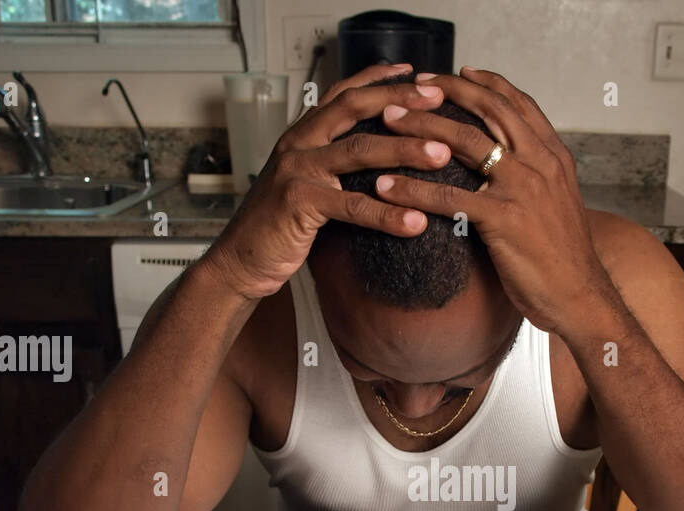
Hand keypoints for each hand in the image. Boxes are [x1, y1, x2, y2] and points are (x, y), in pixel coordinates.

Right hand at [201, 64, 452, 301]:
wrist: (241, 261)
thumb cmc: (281, 225)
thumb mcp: (309, 184)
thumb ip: (336, 165)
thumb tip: (384, 160)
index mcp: (303, 133)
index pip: (345, 93)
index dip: (381, 80)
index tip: (419, 76)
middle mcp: (299, 142)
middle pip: (355, 109)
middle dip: (401, 102)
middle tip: (440, 102)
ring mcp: (296, 169)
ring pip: (359, 152)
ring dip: (405, 151)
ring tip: (442, 156)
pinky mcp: (298, 202)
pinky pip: (352, 206)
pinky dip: (387, 214)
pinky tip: (417, 222)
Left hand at [370, 67, 618, 334]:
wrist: (581, 296)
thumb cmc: (565, 258)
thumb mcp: (558, 204)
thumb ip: (536, 176)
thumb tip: (509, 164)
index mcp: (553, 156)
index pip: (517, 104)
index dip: (485, 83)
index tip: (456, 73)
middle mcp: (540, 163)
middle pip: (487, 110)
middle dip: (445, 93)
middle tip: (411, 87)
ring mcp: (522, 188)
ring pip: (464, 142)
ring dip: (420, 127)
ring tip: (387, 121)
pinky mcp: (503, 219)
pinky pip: (449, 197)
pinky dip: (413, 190)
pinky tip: (385, 187)